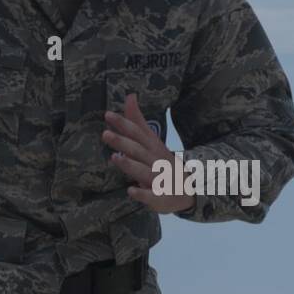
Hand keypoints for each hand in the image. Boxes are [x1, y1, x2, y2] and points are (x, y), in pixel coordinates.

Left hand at [102, 94, 194, 213]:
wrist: (189, 191)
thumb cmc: (163, 163)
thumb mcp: (152, 141)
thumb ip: (138, 122)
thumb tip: (130, 96)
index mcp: (153, 147)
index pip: (138, 133)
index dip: (124, 124)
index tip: (108, 115)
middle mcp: (156, 161)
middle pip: (139, 150)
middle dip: (123, 142)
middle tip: (105, 134)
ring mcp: (159, 179)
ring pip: (144, 171)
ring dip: (130, 165)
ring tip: (114, 158)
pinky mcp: (160, 197)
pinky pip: (152, 195)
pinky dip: (142, 193)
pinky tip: (131, 190)